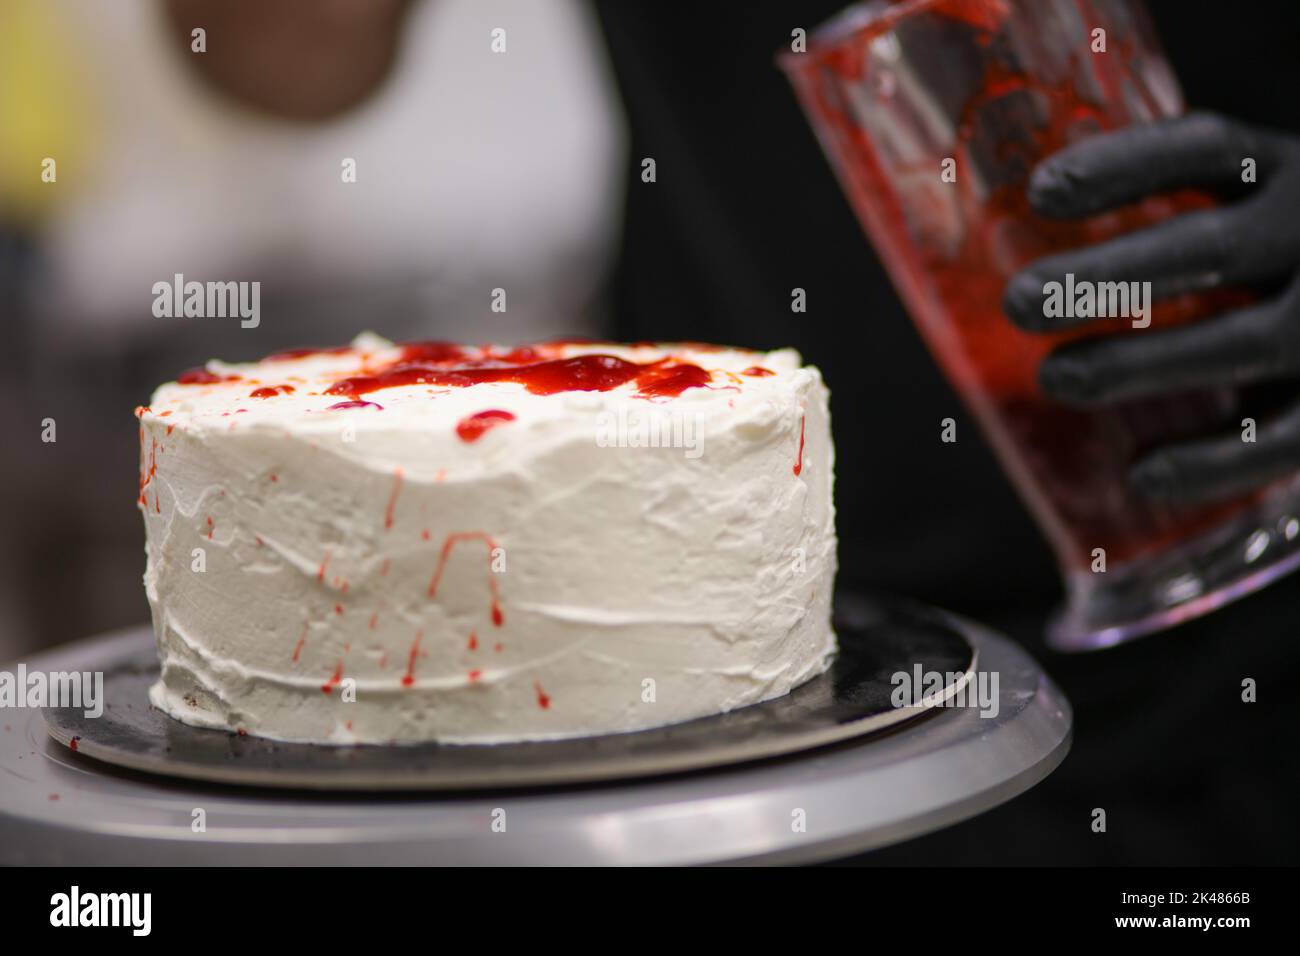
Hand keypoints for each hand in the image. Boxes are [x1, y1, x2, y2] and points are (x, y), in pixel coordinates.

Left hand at [1002, 112, 1299, 503]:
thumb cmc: (1281, 267)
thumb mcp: (1253, 215)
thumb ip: (1170, 224)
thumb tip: (1014, 242)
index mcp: (1286, 174)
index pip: (1206, 149)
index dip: (1123, 166)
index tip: (1039, 192)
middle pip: (1209, 248)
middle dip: (1109, 277)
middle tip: (1020, 302)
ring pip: (1244, 341)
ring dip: (1141, 363)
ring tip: (1055, 377)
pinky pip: (1284, 437)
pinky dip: (1215, 462)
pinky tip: (1143, 476)